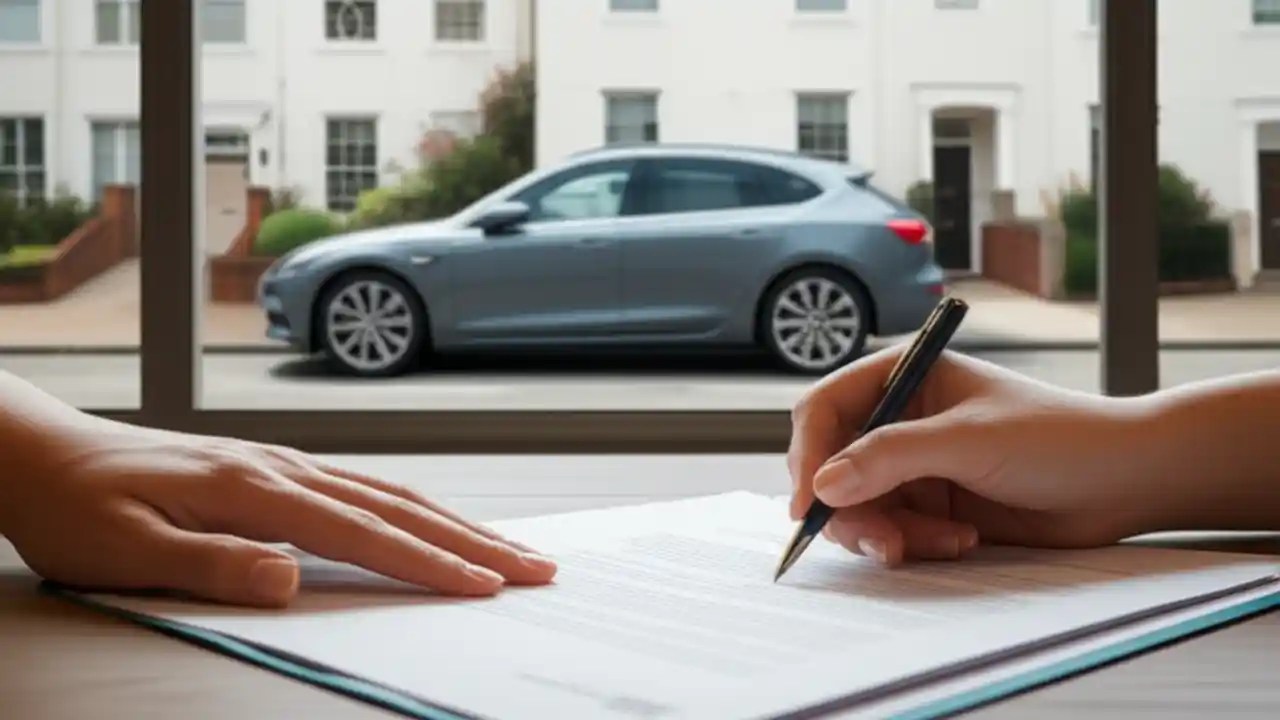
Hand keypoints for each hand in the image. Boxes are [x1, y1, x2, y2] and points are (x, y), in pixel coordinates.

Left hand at [1, 425, 555, 607]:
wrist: (44, 453)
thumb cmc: (80, 508)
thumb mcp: (125, 551)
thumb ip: (211, 565)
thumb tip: (292, 579)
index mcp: (254, 490)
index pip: (362, 533)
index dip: (429, 563)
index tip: (486, 586)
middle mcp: (283, 469)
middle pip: (399, 506)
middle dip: (474, 540)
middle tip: (537, 566)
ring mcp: (284, 464)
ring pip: (391, 491)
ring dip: (457, 521)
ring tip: (509, 546)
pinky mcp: (277, 469)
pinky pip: (365, 485)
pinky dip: (417, 506)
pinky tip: (434, 519)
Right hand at [788, 347, 1163, 566]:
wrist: (1123, 482)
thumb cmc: (1057, 438)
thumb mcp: (968, 441)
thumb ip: (890, 458)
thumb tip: (822, 484)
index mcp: (904, 376)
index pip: (825, 408)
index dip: (809, 453)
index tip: (810, 501)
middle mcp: (901, 418)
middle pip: (833, 466)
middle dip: (851, 507)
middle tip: (881, 541)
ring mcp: (914, 464)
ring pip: (859, 506)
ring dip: (889, 532)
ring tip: (936, 541)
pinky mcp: (931, 505)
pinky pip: (893, 531)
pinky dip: (916, 543)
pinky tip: (962, 540)